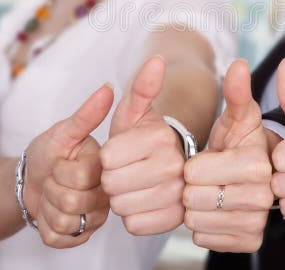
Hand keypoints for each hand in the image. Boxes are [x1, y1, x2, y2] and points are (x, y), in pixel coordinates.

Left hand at [24, 84, 113, 246]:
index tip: (62, 162)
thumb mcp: (63, 132)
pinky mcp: (80, 237)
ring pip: (65, 221)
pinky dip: (45, 226)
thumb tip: (107, 87)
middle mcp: (106, 195)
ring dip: (47, 206)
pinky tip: (50, 213)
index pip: (81, 176)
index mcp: (105, 168)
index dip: (61, 170)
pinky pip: (58, 238)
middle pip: (72, 201)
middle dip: (52, 188)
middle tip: (54, 179)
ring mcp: (94, 218)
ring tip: (52, 194)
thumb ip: (86, 114)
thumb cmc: (47, 154)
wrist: (28, 182)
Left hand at [100, 56, 185, 234]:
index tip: (120, 151)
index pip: (108, 157)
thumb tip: (156, 60)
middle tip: (125, 170)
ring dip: (120, 198)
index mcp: (162, 137)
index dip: (106, 156)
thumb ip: (141, 87)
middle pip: (112, 184)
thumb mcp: (135, 112)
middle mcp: (177, 166)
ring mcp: (179, 196)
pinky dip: (132, 217)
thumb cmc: (139, 139)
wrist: (160, 168)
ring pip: (122, 206)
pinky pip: (134, 225)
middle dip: (110, 178)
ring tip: (132, 186)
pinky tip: (141, 202)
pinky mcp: (175, 221)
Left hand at [183, 60, 273, 252]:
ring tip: (208, 193)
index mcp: (259, 163)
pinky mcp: (248, 243)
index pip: (196, 172)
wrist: (252, 180)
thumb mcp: (239, 116)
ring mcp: (258, 223)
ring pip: (196, 222)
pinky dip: (201, 227)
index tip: (205, 159)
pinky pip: (203, 239)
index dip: (192, 165)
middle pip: (194, 198)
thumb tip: (239, 64)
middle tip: (204, 179)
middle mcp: (265, 196)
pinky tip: (212, 212)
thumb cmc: (240, 143)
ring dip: (193, 208)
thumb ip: (237, 92)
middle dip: (191, 187)